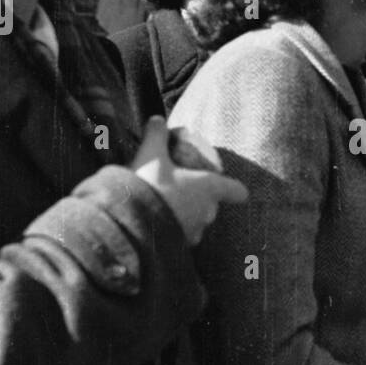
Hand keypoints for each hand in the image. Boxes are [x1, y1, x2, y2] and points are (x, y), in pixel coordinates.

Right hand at [132, 117, 247, 245]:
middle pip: (213, 205)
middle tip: (182, 190)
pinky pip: (181, 235)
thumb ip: (157, 135)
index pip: (236, 190)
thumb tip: (157, 119)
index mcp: (208, 188)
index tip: (231, 187)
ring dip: (186, 215)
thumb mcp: (150, 154)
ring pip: (197, 221)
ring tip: (165, 206)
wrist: (129, 222)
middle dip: (200, 199)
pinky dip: (173, 228)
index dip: (235, 188)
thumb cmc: (148, 185)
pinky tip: (156, 222)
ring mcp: (195, 231)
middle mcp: (207, 211)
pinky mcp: (179, 246)